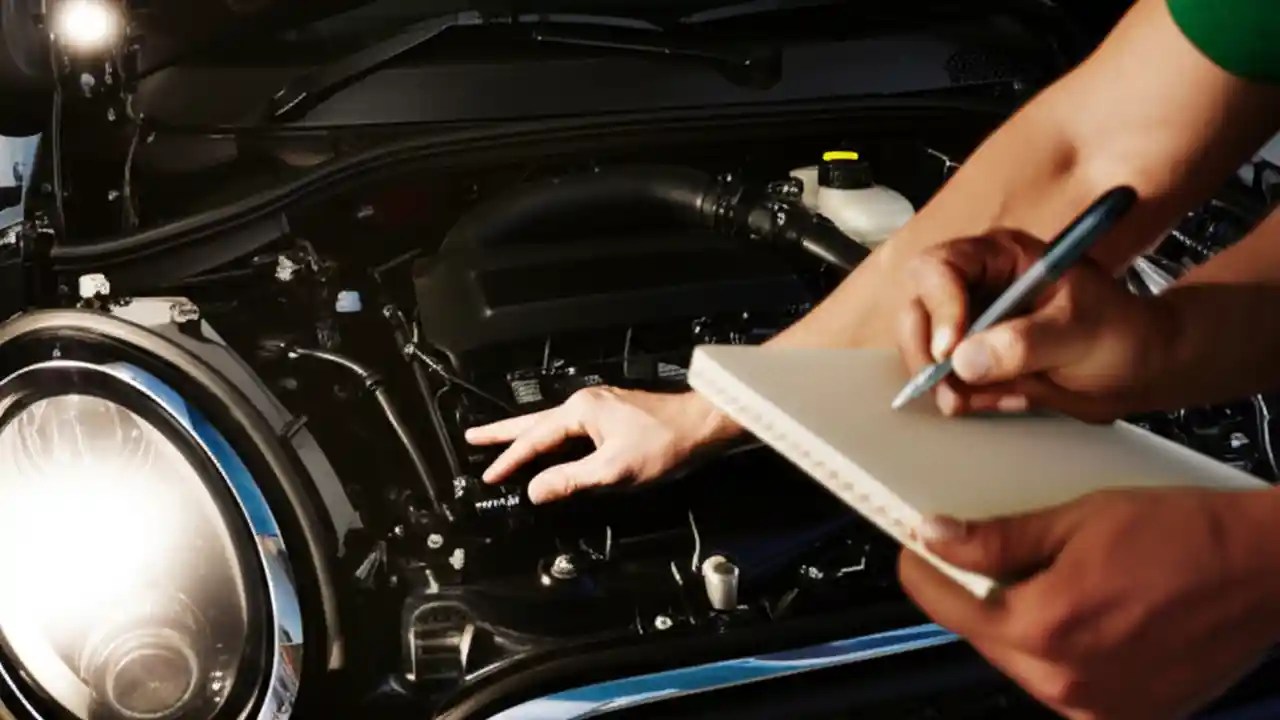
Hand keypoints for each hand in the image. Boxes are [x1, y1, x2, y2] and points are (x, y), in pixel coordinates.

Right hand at [464, 388, 738, 503]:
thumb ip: (571, 481)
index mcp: (582, 410)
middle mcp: (587, 402)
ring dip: (526, 434)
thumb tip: (535, 491)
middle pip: (535, 421)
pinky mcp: (613, 415)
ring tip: (501, 440)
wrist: (702, 427)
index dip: (510, 460)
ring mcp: (601, 406)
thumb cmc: (664, 445)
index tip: (489, 476)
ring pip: (553, 424)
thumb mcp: (614, 470)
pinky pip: (571, 427)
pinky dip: (552, 438)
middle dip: (504, 432)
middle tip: (473, 437)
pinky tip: (550, 445)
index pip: (536, 438)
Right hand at [895, 231, 1176, 420]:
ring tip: (980, 401)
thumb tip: (965, 360)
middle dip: (926, 353)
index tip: (950, 349)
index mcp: (1000, 258)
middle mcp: (975, 286)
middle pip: (917, 309)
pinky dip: (962, 397)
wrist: (1141, 368)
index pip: (940, 268)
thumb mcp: (1081, 330)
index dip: (938, 307)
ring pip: (923, 349)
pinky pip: (944, 379)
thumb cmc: (1122, 333)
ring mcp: (970, 323)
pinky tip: (998, 400)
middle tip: (950, 388)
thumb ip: (1025, 342)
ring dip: (942, 382)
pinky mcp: (973, 358)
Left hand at [900, 488, 1279, 719]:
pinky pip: (1066, 684)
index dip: (924, 572)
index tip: (917, 552)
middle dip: (977, 596)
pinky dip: (1062, 651)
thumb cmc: (1187, 537)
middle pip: (985, 638)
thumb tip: (939, 539)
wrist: (1267, 569)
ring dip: (1021, 625)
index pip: (948, 608)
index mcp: (1046, 628)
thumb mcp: (1077, 519)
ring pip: (1023, 663)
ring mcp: (1099, 709)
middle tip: (983, 555)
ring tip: (1053, 580)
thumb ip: (997, 539)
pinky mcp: (1129, 718)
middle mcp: (1068, 682)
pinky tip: (1086, 614)